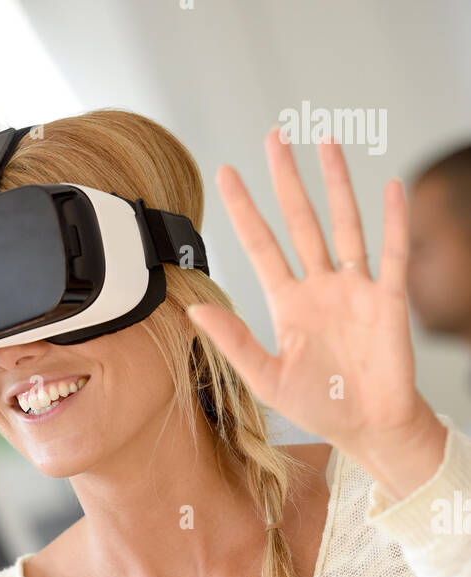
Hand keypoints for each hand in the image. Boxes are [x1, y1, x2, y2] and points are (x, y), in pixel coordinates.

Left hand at [188, 130, 445, 496]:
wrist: (368, 428)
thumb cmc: (320, 406)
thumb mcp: (267, 378)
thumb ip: (233, 342)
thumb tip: (194, 309)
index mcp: (288, 305)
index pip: (261, 246)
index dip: (244, 210)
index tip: (226, 174)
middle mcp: (320, 288)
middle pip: (300, 221)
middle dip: (287, 179)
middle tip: (274, 138)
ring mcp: (355, 289)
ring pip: (344, 224)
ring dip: (336, 184)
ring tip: (326, 142)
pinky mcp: (387, 300)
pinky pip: (391, 253)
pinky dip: (393, 220)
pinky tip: (391, 186)